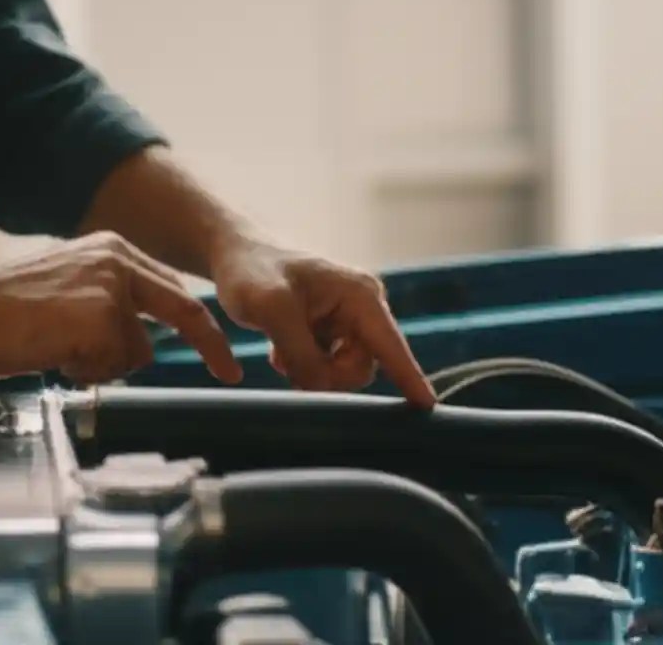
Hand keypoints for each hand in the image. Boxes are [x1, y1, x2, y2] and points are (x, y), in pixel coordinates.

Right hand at [0, 231, 242, 384]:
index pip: (173, 290)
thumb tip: (141, 341)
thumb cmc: (1, 310)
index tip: (223, 350)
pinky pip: (113, 366)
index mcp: (114, 252)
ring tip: (58, 349)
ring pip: (138, 352)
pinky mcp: (102, 318)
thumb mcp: (70, 290)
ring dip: (104, 365)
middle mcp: (120, 262)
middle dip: (211, 346)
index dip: (201, 324)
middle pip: (184, 310)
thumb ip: (109, 304)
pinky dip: (85, 372)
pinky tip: (53, 354)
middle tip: (230, 373)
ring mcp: (113, 289)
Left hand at [211, 236, 435, 407]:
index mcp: (361, 295)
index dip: (410, 378)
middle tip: (288, 359)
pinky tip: (281, 347)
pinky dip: (302, 366)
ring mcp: (348, 322)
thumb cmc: (252, 273)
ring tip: (282, 347)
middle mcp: (363, 308)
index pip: (391, 345)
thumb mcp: (271, 309)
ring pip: (342, 373)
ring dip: (310, 371)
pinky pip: (327, 369)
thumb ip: (302, 352)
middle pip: (361, 369)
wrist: (233, 256)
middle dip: (327, 374)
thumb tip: (323, 388)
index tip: (428, 407)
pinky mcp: (332, 333)